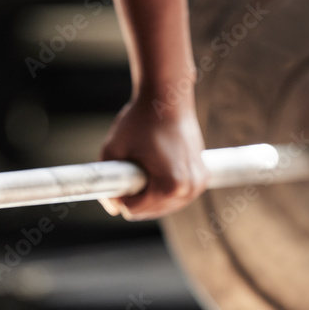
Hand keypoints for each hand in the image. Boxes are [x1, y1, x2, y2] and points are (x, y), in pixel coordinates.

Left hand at [98, 85, 207, 220]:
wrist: (168, 97)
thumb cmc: (139, 120)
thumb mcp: (112, 150)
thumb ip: (106, 183)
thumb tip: (114, 209)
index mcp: (170, 186)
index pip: (133, 210)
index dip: (121, 192)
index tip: (123, 168)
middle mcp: (189, 189)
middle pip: (150, 211)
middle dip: (137, 194)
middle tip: (135, 162)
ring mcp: (199, 185)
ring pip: (163, 206)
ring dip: (150, 192)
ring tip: (148, 162)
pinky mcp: (202, 178)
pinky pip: (176, 196)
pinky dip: (164, 188)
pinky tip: (160, 165)